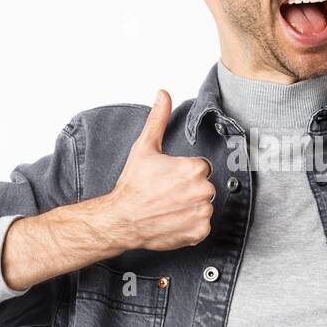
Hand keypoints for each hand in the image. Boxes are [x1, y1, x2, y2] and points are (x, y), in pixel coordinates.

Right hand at [102, 90, 215, 250]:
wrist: (121, 219)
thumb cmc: (132, 186)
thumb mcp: (144, 147)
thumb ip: (158, 119)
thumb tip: (163, 94)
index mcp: (195, 168)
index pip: (201, 168)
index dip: (184, 173)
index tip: (168, 179)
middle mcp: (203, 190)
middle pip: (204, 187)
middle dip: (189, 190)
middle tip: (166, 194)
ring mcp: (202, 213)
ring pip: (204, 206)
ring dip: (190, 208)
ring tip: (168, 208)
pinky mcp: (199, 232)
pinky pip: (202, 227)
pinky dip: (190, 226)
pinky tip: (172, 220)